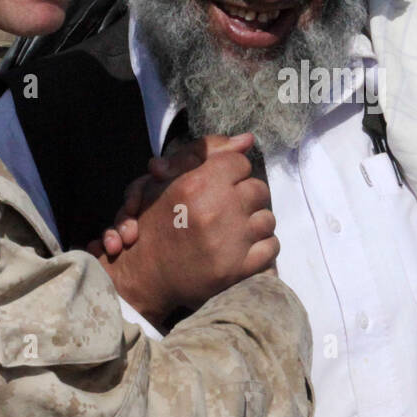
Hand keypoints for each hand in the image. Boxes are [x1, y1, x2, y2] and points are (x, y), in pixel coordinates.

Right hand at [107, 135, 276, 326]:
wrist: (145, 277)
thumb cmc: (155, 224)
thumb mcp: (167, 180)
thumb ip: (206, 153)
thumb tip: (248, 139)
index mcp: (195, 184)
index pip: (239, 163)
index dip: (232, 174)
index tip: (221, 186)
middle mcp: (214, 209)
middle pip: (258, 189)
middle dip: (246, 198)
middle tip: (229, 210)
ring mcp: (229, 240)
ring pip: (267, 219)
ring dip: (254, 224)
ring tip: (235, 230)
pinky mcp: (239, 268)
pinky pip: (271, 247)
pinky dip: (261, 248)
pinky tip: (243, 249)